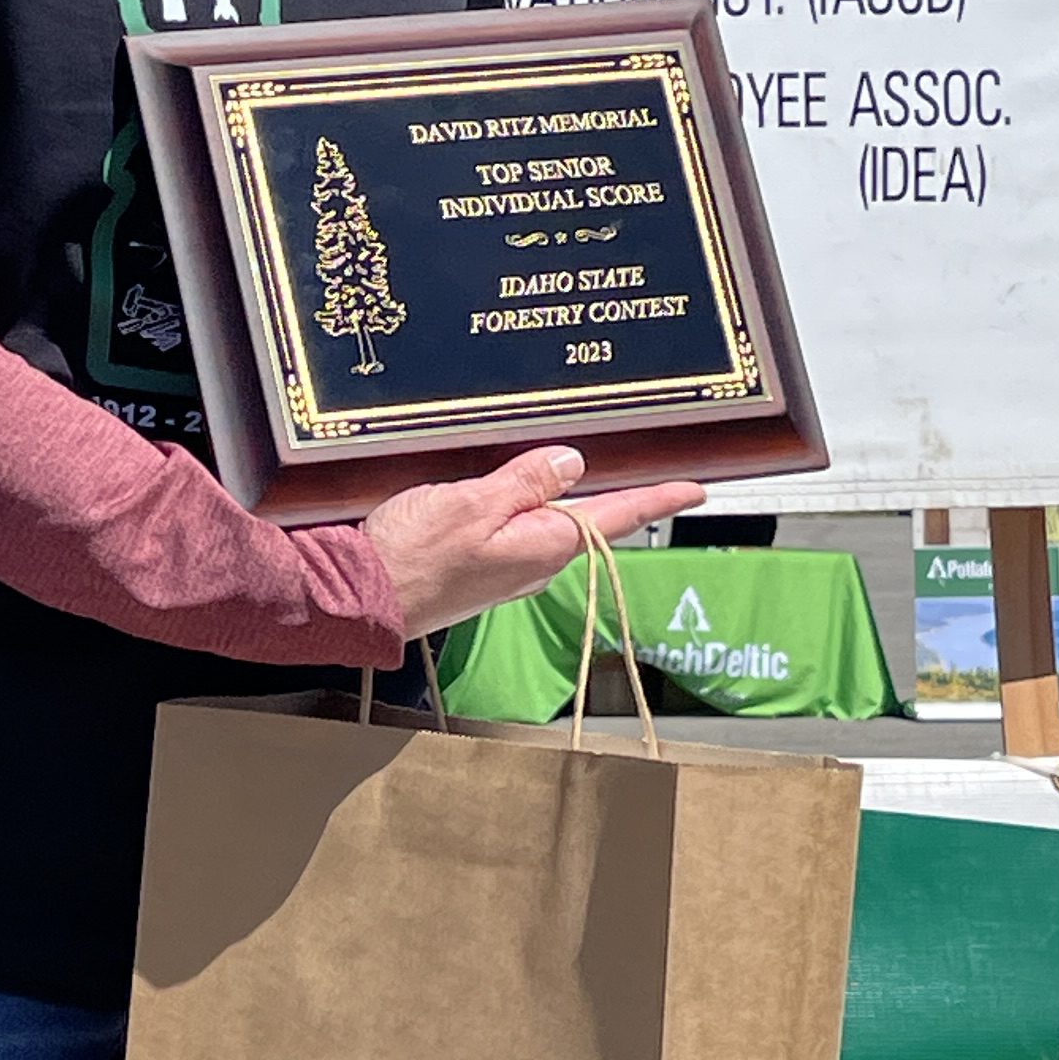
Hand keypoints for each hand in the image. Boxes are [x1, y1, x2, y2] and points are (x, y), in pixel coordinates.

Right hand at [362, 446, 706, 641]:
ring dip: (561, 494)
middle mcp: (536, 563)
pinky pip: (518, 528)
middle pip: (587, 517)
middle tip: (642, 461)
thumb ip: (525, 482)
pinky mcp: (482, 567)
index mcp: (546, 545)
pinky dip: (524, 503)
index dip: (659, 498)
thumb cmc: (411, 556)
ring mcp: (509, 568)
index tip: (698, 489)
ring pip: (550, 521)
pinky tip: (513, 484)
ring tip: (570, 462)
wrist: (360, 598)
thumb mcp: (472, 503)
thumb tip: (572, 463)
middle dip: (612, 492)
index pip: (617, 516)